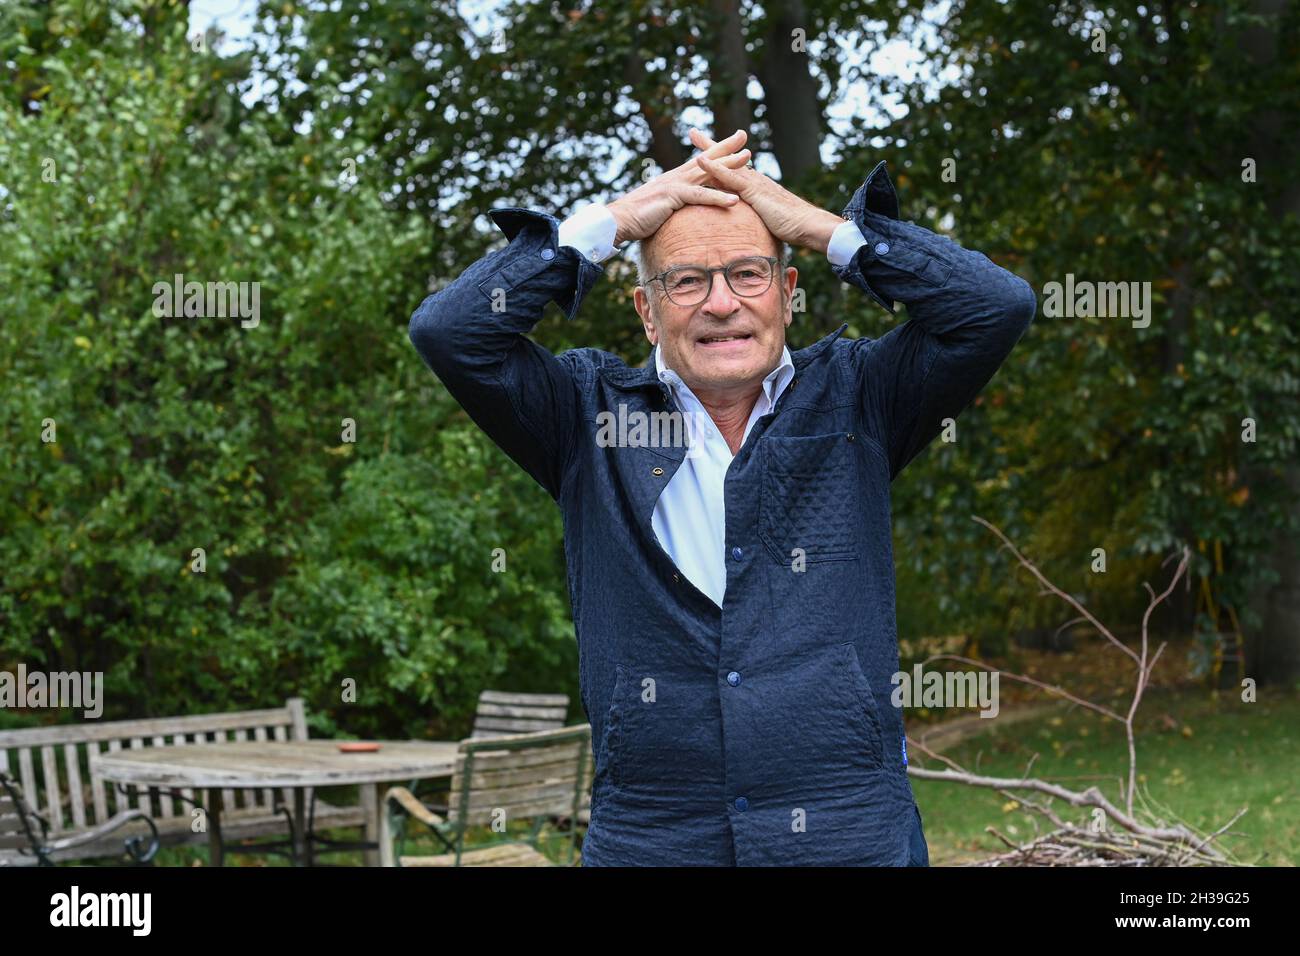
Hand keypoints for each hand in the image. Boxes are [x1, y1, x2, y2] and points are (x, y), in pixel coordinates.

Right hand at [606, 129, 753, 243]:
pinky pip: (699, 197)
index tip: (732, 142)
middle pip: (706, 160)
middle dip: (726, 147)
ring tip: (748, 160)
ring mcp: (675, 184)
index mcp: (675, 179)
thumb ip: (672, 204)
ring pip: (707, 173)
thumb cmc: (637, 218)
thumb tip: (678, 208)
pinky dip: (717, 198)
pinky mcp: (673, 197)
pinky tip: (735, 200)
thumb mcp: (660, 207)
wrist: (619, 220)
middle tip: (744, 136)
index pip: (699, 162)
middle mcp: (676, 177)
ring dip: (728, 166)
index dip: (715, 151)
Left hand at [689, 128, 843, 253]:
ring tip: (693, 135)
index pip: (735, 170)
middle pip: (729, 159)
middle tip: (693, 132)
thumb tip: (750, 225)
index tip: (705, 152)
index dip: (720, 161)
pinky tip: (701, 160)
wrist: (807, 225)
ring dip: (710, 149)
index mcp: (757, 186)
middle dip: (711, 145)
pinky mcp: (754, 191)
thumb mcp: (768, 221)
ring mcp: (754, 183)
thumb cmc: (792, 227)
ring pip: (728, 163)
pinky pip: (730, 177)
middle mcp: (755, 179)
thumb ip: (757, 218)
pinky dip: (715, 168)